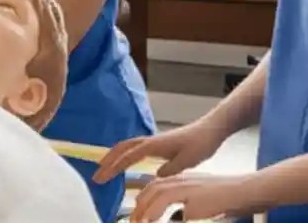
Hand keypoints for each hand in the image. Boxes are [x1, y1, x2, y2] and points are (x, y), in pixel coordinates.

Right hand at [94, 118, 227, 183]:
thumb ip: (170, 169)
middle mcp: (150, 141)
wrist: (210, 130)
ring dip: (114, 157)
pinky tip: (124, 164)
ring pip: (127, 147)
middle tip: (96, 176)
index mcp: (154, 145)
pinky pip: (135, 149)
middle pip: (121, 148)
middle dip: (107, 162)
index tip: (101, 178)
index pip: (128, 157)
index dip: (113, 168)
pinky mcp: (158, 144)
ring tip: (104, 169)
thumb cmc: (200, 144)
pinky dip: (124, 155)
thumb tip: (155, 177)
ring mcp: (153, 142)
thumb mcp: (188, 160)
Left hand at [129, 171, 266, 221]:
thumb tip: (174, 218)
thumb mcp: (201, 205)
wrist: (245, 192)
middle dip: (140, 205)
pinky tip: (149, 220)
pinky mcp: (192, 195)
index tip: (137, 213)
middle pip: (153, 188)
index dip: (144, 199)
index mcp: (183, 180)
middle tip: (132, 220)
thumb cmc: (227, 200)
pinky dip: (155, 210)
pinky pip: (167, 201)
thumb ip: (185, 210)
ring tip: (137, 222)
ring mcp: (186, 186)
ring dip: (144, 209)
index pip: (156, 186)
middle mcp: (182, 180)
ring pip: (156, 193)